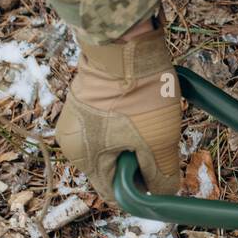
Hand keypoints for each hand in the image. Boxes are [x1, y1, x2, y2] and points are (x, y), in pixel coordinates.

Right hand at [54, 18, 181, 201]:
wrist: (126, 43)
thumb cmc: (139, 95)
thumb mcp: (159, 142)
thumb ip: (162, 175)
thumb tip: (165, 194)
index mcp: (82, 157)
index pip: (112, 192)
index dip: (139, 193)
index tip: (163, 181)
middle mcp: (72, 139)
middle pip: (114, 167)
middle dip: (140, 162)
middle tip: (161, 143)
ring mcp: (78, 117)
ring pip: (116, 144)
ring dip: (139, 140)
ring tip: (154, 120)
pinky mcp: (89, 99)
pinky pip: (113, 123)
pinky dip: (132, 122)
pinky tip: (148, 107)